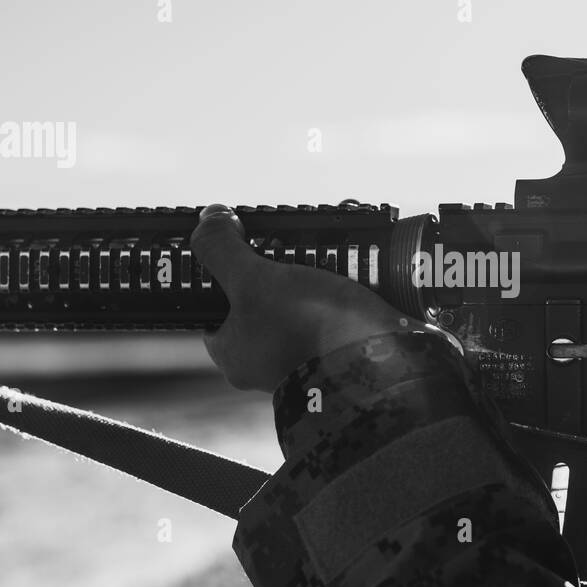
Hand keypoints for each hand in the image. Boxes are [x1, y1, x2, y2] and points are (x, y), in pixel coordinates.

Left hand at [191, 204, 411, 390]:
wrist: (381, 365)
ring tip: (324, 246)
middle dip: (277, 269)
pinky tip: (351, 263)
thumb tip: (206, 221)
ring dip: (313, 273)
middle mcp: (269, 362)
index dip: (225, 277)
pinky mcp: (345, 349)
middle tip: (287, 245)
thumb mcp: (253, 280)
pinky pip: (337, 310)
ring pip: (302, 304)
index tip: (242, 250)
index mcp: (237, 356)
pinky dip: (343, 286)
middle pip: (264, 302)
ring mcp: (309, 358)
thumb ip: (222, 251)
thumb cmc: (306, 329)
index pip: (217, 311)